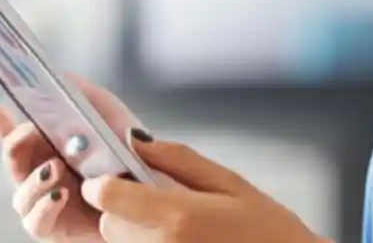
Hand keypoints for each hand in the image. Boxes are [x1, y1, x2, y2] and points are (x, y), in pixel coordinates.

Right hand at [0, 72, 141, 242]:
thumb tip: (57, 75)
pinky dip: (43, 207)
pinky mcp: (54, 227)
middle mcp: (41, 171)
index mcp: (48, 143)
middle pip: (11, 158)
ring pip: (20, 193)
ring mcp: (45, 200)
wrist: (153, 193)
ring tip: (56, 167)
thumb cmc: (129, 153)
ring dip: (34, 179)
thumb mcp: (110, 115)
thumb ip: (83, 95)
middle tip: (30, 131)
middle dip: (13, 142)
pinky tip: (60, 194)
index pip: (13, 132)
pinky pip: (35, 221)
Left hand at [82, 132, 330, 242]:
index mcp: (178, 218)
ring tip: (178, 231)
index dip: (102, 184)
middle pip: (110, 224)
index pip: (109, 198)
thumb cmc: (270, 233)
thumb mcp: (230, 184)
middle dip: (124, 210)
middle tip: (159, 205)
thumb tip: (137, 140)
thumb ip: (179, 160)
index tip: (107, 179)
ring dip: (136, 235)